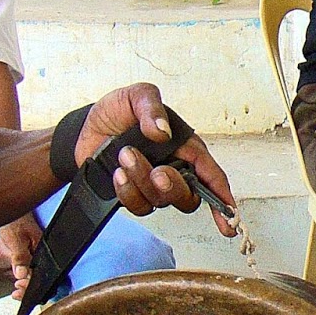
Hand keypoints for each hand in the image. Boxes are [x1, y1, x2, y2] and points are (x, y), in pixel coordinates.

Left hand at [0, 212, 42, 298]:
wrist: (10, 206)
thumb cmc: (14, 218)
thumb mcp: (14, 238)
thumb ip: (19, 256)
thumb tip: (22, 274)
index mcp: (42, 249)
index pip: (42, 273)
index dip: (31, 285)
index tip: (20, 289)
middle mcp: (42, 252)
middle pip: (41, 276)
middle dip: (29, 288)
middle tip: (16, 292)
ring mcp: (37, 252)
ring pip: (36, 273)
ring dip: (27, 284)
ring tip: (16, 290)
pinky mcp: (30, 252)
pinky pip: (31, 269)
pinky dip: (25, 277)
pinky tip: (18, 281)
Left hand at [75, 83, 237, 236]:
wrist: (86, 127)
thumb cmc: (118, 112)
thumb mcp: (137, 96)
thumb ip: (151, 107)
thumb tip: (163, 131)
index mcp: (186, 147)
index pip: (211, 175)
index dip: (223, 198)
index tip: (229, 218)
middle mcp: (174, 169)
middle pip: (188, 196)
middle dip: (173, 187)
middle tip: (156, 172)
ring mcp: (153, 185)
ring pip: (161, 201)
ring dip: (142, 181)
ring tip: (124, 156)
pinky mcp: (134, 194)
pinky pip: (137, 205)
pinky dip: (127, 191)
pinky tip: (118, 173)